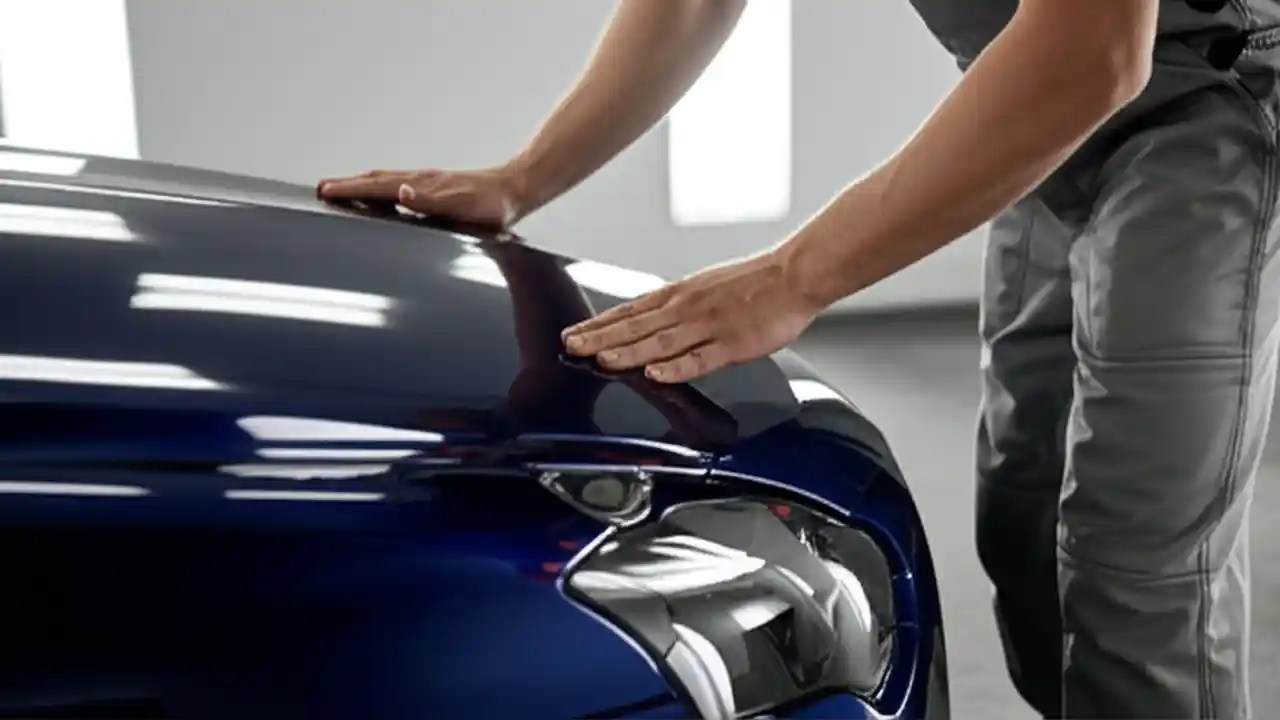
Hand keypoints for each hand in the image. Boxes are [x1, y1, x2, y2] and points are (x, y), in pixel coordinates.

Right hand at [317, 166, 526, 228]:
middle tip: (322, 189)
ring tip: (341, 190)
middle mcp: (421, 181)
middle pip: (376, 180)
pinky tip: (384, 198)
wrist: (517, 189)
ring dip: (362, 185)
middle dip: (348, 185)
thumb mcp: (462, 207)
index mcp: (421, 186)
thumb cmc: (492, 205)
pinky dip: (382, 190)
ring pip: (387, 182)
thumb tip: (401, 192)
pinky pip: (401, 188)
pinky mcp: (438, 190)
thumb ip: (430, 201)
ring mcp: (428, 184)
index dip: (349, 189)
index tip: (324, 191)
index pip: (377, 186)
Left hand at [560, 249, 822, 383]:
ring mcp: (708, 326)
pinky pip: (699, 359)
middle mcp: (687, 308)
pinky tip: (656, 374)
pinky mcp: (731, 344)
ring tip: (601, 358)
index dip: (599, 324)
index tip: (573, 334)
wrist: (793, 275)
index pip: (629, 311)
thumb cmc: (755, 282)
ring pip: (660, 342)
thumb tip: (650, 320)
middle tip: (571, 347)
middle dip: (600, 338)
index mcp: (679, 295)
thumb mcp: (705, 286)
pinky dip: (676, 367)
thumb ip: (677, 306)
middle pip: (636, 327)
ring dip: (628, 351)